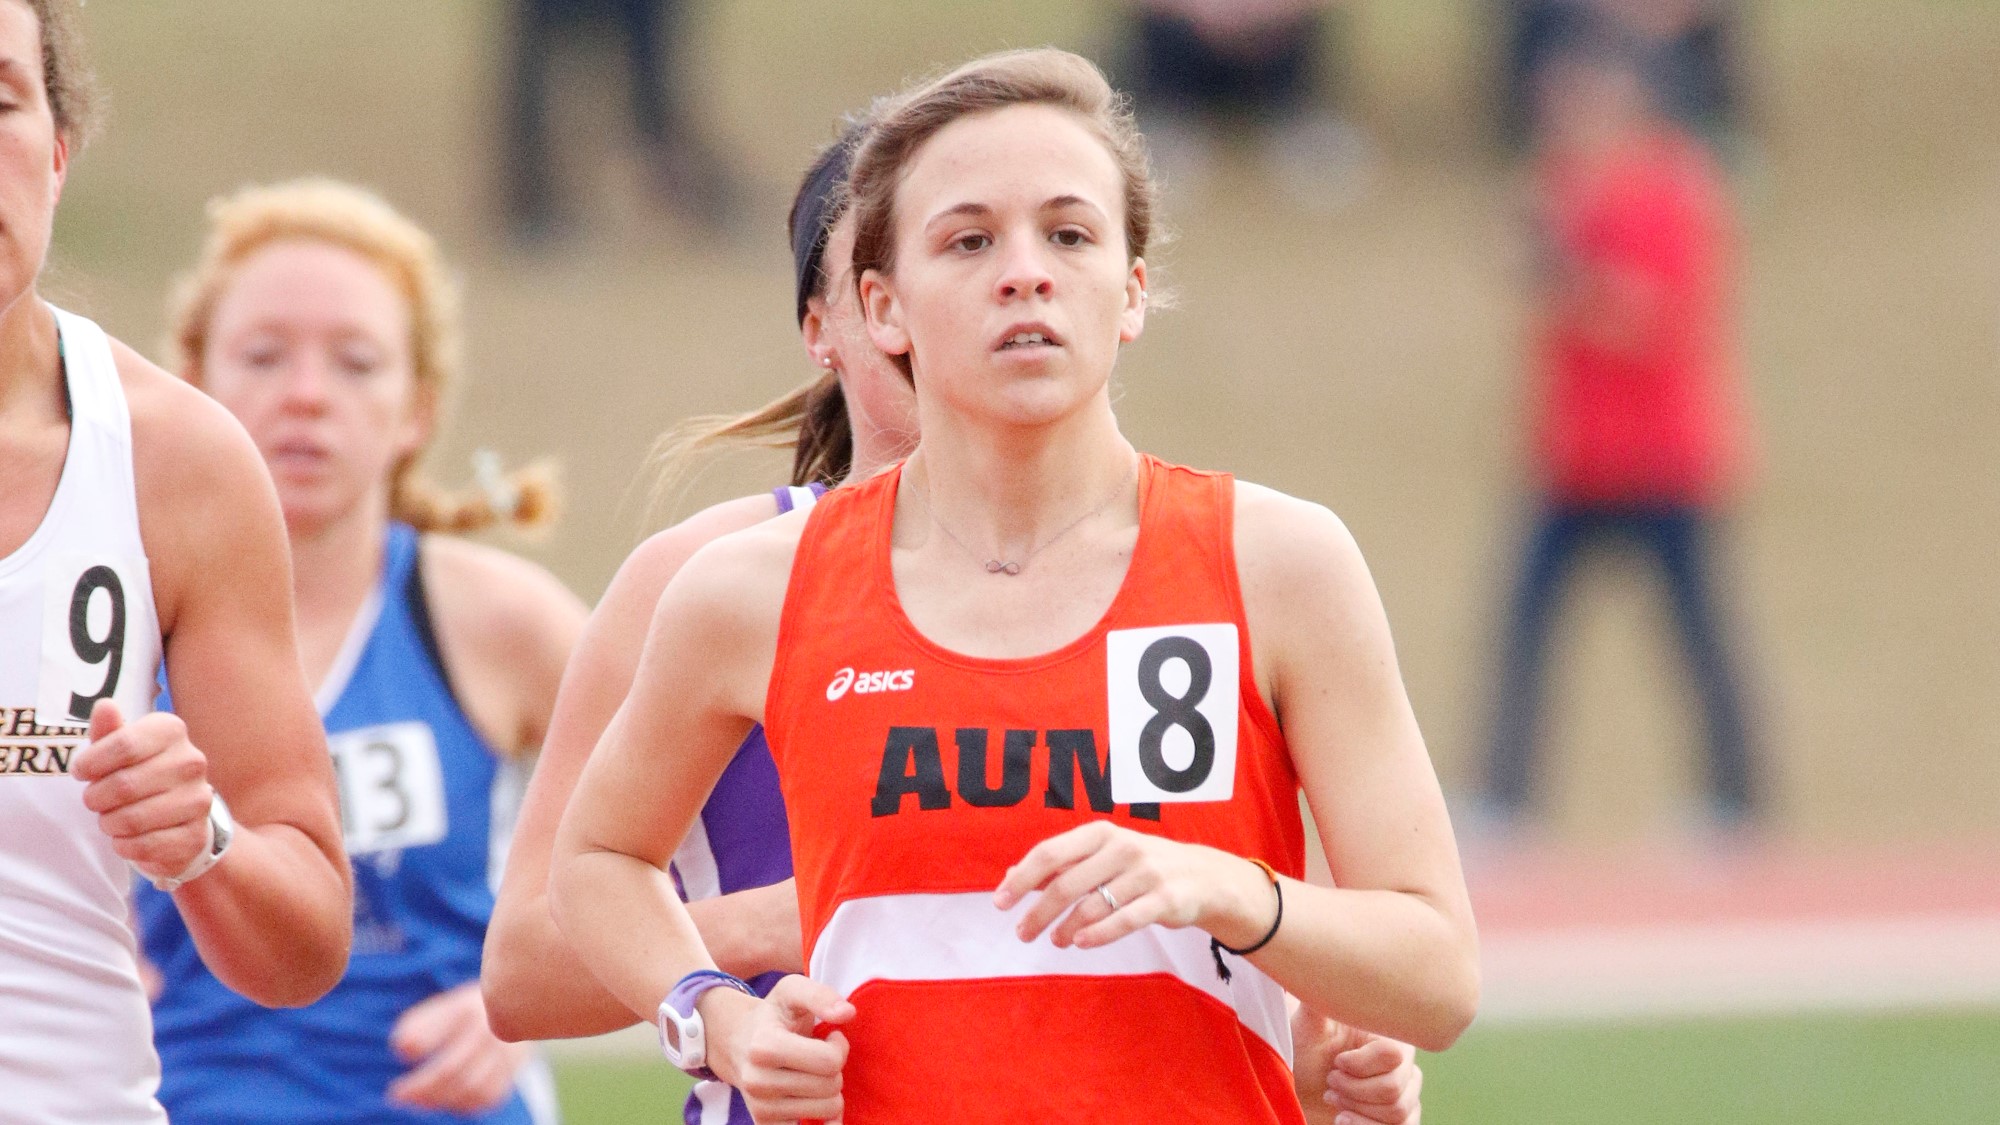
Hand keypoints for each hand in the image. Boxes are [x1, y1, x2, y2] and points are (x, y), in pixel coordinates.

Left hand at [73, 701, 214, 882]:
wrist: (181, 815)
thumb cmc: (141, 773)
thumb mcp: (122, 748)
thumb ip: (109, 730)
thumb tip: (104, 705)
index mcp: (172, 731)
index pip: (123, 744)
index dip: (91, 763)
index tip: (80, 772)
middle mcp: (192, 762)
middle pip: (123, 785)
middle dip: (96, 798)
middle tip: (95, 800)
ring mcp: (198, 800)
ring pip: (132, 818)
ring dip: (109, 823)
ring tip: (112, 819)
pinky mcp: (195, 835)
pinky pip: (144, 845)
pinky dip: (124, 845)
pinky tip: (127, 837)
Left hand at [387, 983, 531, 1113]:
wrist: (519, 1009)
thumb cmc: (468, 1013)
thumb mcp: (445, 1008)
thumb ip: (420, 1026)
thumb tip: (404, 1050)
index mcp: (469, 1009)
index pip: (436, 1032)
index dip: (416, 1048)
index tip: (400, 1056)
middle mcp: (491, 1031)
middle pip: (451, 1069)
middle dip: (420, 1087)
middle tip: (396, 1095)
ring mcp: (506, 1053)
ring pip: (470, 1089)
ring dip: (438, 1099)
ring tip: (415, 1100)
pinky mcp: (512, 1073)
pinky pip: (487, 1098)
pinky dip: (463, 1104)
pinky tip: (444, 1100)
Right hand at [707, 974, 853, 1124]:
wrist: (736, 1040)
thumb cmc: (772, 1015)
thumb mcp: (792, 991)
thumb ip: (820, 995)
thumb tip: (847, 1013)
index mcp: (764, 1046)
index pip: (829, 1061)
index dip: (839, 1046)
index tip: (831, 1036)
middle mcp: (758, 1081)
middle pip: (830, 1087)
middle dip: (835, 1068)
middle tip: (820, 1054)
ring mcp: (760, 1107)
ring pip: (827, 1110)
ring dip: (830, 1090)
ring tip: (812, 1071)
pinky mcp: (765, 1123)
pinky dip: (822, 1117)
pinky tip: (814, 1098)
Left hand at [993, 821, 1271, 951]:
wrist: (1203, 876)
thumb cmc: (1141, 866)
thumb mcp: (1102, 855)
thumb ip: (1060, 864)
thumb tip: (1011, 876)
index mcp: (1100, 833)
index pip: (1050, 853)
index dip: (1021, 879)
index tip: (1000, 903)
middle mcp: (1122, 848)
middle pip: (1066, 884)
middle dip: (1039, 912)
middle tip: (1023, 934)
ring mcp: (1145, 873)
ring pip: (1092, 906)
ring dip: (1067, 928)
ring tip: (1056, 941)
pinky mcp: (1165, 900)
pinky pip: (1124, 920)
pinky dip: (1098, 934)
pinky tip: (1080, 944)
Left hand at [1292, 1005, 1420, 1124]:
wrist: (1300, 1078)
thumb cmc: (1304, 1045)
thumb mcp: (1308, 1021)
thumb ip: (1320, 999)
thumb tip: (1320, 967)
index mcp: (1389, 1033)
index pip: (1393, 1055)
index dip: (1359, 1065)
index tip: (1335, 1061)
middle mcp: (1403, 1062)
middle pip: (1395, 1089)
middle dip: (1353, 1090)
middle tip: (1329, 1082)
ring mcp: (1404, 1092)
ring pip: (1398, 1113)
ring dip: (1357, 1110)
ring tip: (1332, 1099)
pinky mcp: (1397, 1119)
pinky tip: (1343, 1120)